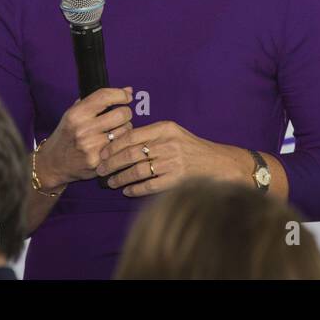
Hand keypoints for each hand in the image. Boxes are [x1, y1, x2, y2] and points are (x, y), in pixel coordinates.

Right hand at [38, 87, 133, 187]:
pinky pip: (121, 148)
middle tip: (122, 116)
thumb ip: (98, 100)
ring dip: (125, 129)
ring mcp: (91, 147)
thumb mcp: (74, 113)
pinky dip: (121, 145)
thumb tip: (128, 90)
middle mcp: (83, 129)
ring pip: (125, 131)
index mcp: (76, 114)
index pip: (104, 97)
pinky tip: (114, 145)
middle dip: (126, 113)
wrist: (54, 162)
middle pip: (121, 114)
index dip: (121, 94)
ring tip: (116, 131)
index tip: (127, 96)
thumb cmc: (67, 135)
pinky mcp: (99, 162)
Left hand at [96, 120, 242, 196]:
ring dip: (120, 178)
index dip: (113, 145)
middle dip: (111, 163)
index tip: (103, 152)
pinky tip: (127, 190)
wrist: (219, 164)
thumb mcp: (174, 132)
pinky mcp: (176, 180)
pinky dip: (135, 189)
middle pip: (131, 154)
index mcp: (165, 128)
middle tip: (100, 169)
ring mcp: (173, 163)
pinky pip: (149, 185)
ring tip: (110, 182)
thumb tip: (120, 141)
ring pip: (137, 171)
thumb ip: (151, 134)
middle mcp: (168, 144)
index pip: (131, 135)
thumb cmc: (192, 147)